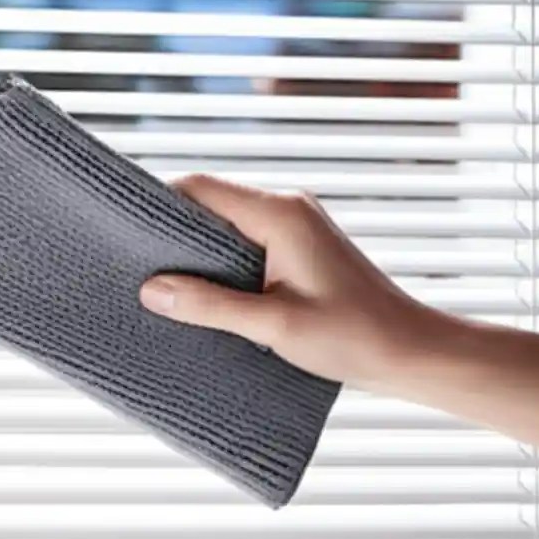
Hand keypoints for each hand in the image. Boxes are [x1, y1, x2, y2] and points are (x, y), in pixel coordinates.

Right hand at [139, 174, 443, 390]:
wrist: (411, 351)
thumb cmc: (353, 338)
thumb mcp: (273, 326)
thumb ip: (210, 305)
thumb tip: (152, 290)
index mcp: (280, 215)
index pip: (201, 187)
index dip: (160, 205)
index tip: (127, 234)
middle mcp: (287, 208)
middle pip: (210, 202)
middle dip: (173, 232)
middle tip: (137, 266)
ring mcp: (295, 226)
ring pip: (226, 225)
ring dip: (197, 252)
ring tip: (166, 285)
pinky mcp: (299, 247)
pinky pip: (245, 242)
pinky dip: (220, 263)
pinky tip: (206, 295)